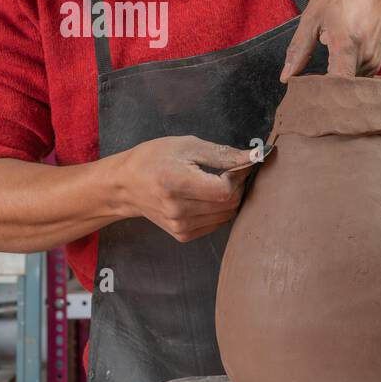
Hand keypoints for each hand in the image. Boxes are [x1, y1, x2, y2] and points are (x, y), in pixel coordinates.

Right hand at [116, 136, 255, 242]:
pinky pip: (217, 223)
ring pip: (226, 215)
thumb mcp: (186, 146)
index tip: (237, 165)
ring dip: (230, 198)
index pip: (225, 189)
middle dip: (237, 186)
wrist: (125, 185)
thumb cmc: (153, 159)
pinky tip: (207, 197)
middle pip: (228, 204)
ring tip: (215, 182)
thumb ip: (222, 154)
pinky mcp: (182, 234)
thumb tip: (255, 156)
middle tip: (229, 171)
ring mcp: (179, 226)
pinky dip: (220, 209)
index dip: (238, 176)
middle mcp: (177, 209)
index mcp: (175, 184)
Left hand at [281, 0, 380, 80]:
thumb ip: (299, 49)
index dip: (318, 93)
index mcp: (346, 45)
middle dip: (322, 89)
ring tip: (326, 59)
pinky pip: (355, 80)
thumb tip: (286, 77)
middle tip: (308, 80)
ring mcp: (373, 63)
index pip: (334, 86)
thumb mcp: (313, 16)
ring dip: (333, 80)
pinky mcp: (376, 65)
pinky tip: (337, 59)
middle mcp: (363, 59)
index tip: (304, 90)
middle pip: (339, 90)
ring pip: (347, 87)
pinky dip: (343, 75)